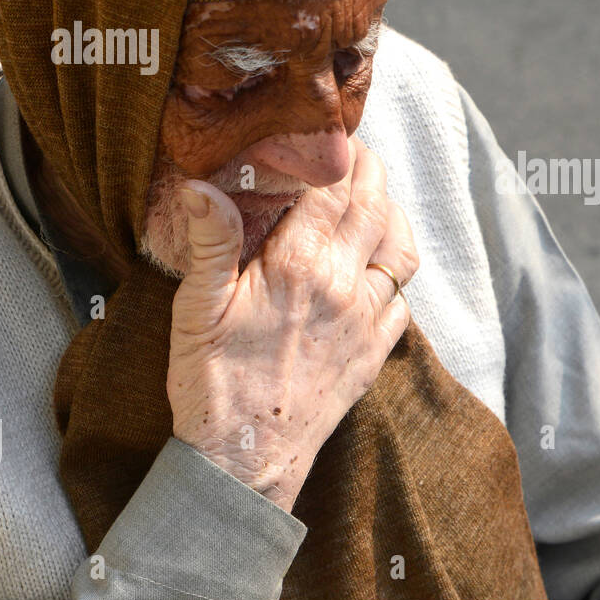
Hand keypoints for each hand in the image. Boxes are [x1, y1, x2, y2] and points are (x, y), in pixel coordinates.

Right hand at [166, 136, 417, 512]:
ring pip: (401, 251)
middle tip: (361, 153)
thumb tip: (200, 183)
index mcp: (301, 266)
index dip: (337, 156)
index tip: (335, 136)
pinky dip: (398, 274)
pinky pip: (403, 301)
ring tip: (379, 199)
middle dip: (372, 173)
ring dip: (395, 217)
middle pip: (374, 209)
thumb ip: (209, 241)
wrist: (245, 462)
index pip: (333, 191)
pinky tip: (381, 268)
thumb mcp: (196, 309)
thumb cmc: (213, 386)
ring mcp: (366, 321)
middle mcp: (345, 287)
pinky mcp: (374, 353)